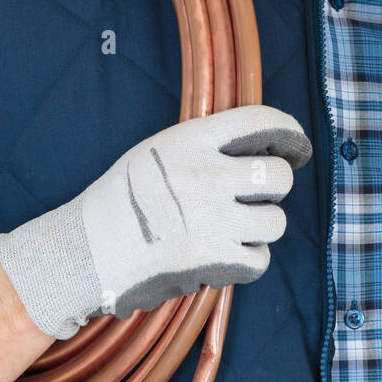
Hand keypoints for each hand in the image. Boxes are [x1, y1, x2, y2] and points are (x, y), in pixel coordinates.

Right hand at [0, 103, 312, 338]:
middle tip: (255, 196)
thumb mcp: (156, 152)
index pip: (260, 121)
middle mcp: (207, 175)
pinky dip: (248, 260)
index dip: (289, 131)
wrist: (85, 251)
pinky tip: (225, 254)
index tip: (296, 145)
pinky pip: (259, 259)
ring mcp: (212, 219)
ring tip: (235, 229)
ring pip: (275, 222)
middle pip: (278, 176)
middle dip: (274, 187)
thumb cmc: (121, 200)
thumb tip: (258, 148)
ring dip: (261, 227)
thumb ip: (204, 146)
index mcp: (191, 140)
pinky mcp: (212, 259)